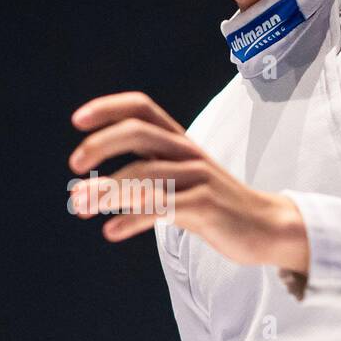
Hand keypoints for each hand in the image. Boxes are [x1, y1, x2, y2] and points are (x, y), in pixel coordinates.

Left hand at [68, 91, 309, 271]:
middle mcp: (187, 153)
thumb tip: (94, 186)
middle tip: (73, 165)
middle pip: (139, 134)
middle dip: (101, 145)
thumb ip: (149, 171)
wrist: (267, 227)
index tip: (77, 121)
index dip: (109, 108)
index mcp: (179, 141)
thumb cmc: (215, 203)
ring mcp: (198, 179)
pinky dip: (131, 219)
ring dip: (107, 190)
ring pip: (145, 174)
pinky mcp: (206, 207)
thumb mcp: (183, 178)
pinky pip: (162, 208)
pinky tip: (111, 232)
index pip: (142, 108)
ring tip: (80, 207)